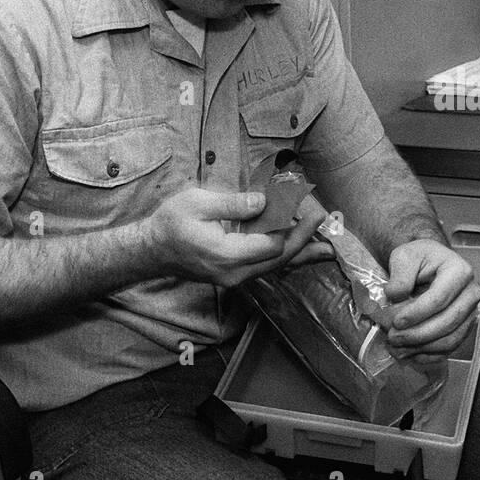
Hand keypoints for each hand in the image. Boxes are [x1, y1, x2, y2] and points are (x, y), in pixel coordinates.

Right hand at [143, 187, 319, 287]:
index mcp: (226, 254)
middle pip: (279, 259)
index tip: (310, 207)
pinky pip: (265, 268)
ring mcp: (234, 278)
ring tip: (326, 249)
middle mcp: (234, 272)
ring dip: (300, 255)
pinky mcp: (234, 275)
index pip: (272, 245)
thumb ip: (233, 204)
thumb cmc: (171, 223)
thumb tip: (264, 202)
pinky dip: (284, 257)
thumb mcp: (198, 203)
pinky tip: (300, 251)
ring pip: (274, 267)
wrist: (151, 251)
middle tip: (328, 228)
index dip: (294, 227)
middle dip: (306, 242)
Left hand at [383, 240, 479, 362]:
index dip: (417, 313)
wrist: (430, 266)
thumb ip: (400, 275)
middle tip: (392, 337)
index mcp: (459, 271)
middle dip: (417, 334)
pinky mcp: (463, 328)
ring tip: (396, 347)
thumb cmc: (419, 259)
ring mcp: (470, 313)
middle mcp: (471, 293)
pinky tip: (408, 353)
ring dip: (421, 347)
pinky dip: (428, 355)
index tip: (396, 322)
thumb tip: (395, 296)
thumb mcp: (405, 256)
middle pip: (447, 322)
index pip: (439, 298)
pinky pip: (448, 348)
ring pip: (449, 339)